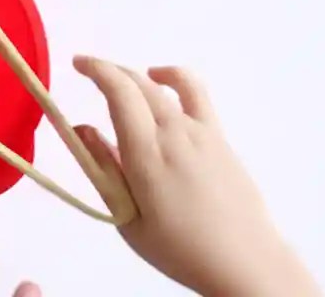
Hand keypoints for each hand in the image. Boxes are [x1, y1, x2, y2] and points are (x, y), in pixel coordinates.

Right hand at [73, 57, 319, 296]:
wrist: (245, 260)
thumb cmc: (179, 248)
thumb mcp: (128, 217)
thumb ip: (104, 169)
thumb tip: (82, 130)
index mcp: (148, 153)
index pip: (120, 91)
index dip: (97, 69)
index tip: (78, 63)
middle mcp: (176, 132)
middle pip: (141, 82)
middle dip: (112, 70)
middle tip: (91, 73)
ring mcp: (204, 132)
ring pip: (170, 84)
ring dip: (143, 74)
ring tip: (132, 78)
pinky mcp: (221, 138)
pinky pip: (197, 96)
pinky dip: (175, 83)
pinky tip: (166, 92)